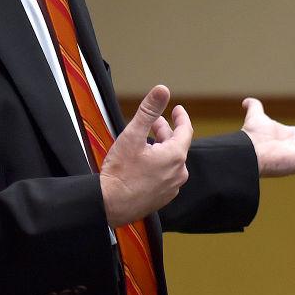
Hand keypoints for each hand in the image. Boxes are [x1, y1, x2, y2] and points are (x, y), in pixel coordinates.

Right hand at [100, 85, 192, 226]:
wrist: (109, 205)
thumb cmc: (120, 172)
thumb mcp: (133, 135)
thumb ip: (149, 111)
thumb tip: (162, 89)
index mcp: (175, 156)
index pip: (186, 131)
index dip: (181, 118)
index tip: (177, 109)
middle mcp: (178, 173)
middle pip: (176, 146)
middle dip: (165, 132)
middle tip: (154, 122)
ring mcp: (171, 188)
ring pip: (170, 162)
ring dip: (161, 149)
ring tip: (146, 142)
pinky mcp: (162, 198)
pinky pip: (164, 176)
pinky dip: (158, 166)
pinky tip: (144, 164)